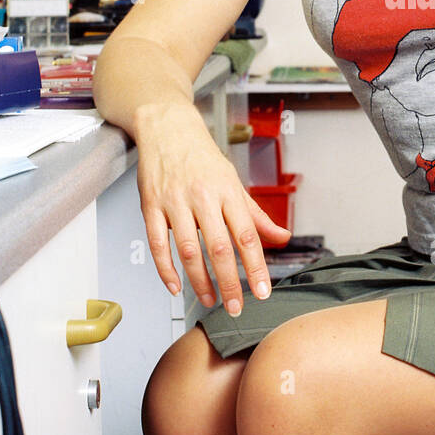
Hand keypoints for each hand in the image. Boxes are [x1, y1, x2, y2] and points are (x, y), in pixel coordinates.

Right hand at [133, 103, 290, 315]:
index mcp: (228, 192)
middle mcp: (203, 197)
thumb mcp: (235, 183)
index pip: (247, 235)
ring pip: (189, 249)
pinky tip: (175, 286)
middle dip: (230, 282)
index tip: (263, 291)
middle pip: (219, 247)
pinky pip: (158, 243)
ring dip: (200, 281)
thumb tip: (283, 237)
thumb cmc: (203, 157)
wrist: (168, 128)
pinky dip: (166, 269)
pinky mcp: (151, 206)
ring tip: (210, 300)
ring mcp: (175, 202)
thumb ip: (257, 215)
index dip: (256, 266)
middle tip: (236, 306)